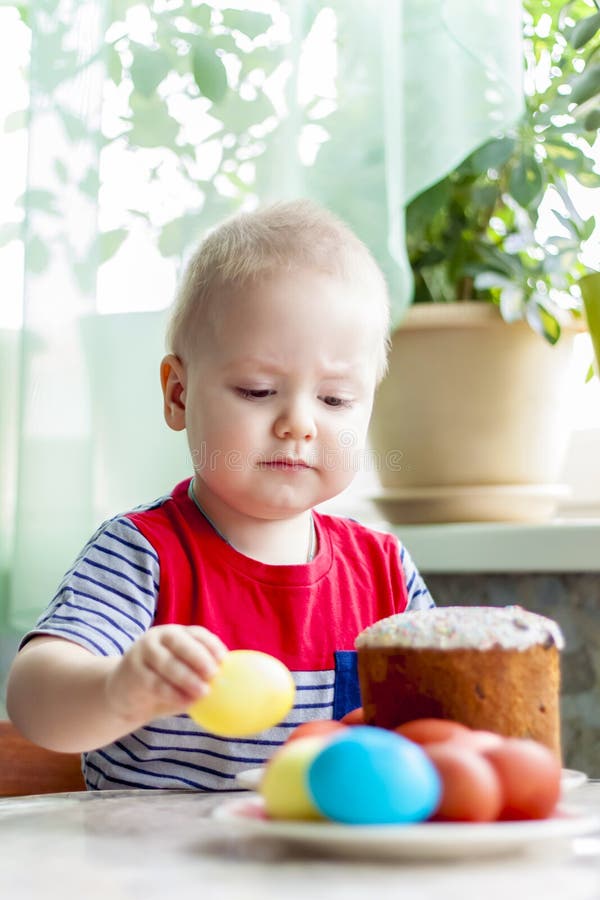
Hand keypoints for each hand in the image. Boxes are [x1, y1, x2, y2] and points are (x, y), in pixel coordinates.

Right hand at [105, 625, 227, 726]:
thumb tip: (231, 682)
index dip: (211, 645)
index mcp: (176, 634)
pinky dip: (173, 693)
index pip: (197, 634)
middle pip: (181, 643)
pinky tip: (186, 703)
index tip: (224, 660)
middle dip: (199, 657)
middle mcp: (158, 638)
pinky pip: (156, 683)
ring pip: (167, 663)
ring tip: (203, 692)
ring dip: (187, 678)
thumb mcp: (180, 670)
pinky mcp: (134, 672)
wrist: (123, 693)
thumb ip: (200, 672)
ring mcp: (143, 653)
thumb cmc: (163, 682)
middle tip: (213, 674)